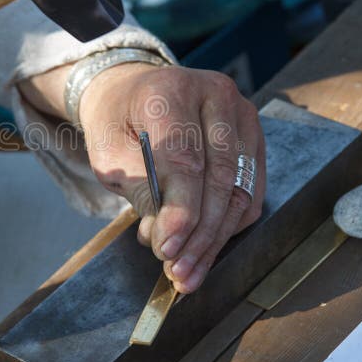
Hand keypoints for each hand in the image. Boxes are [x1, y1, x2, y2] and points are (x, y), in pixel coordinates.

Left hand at [79, 63, 265, 293]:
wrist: (133, 94)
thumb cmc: (117, 122)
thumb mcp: (108, 153)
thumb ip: (138, 189)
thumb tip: (167, 236)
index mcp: (171, 90)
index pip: (184, 157)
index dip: (180, 209)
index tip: (167, 249)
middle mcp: (215, 94)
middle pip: (220, 175)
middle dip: (200, 233)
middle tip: (177, 271)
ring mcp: (241, 113)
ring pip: (241, 188)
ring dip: (216, 238)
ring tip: (187, 271)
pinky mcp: (253, 136)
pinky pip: (250, 191)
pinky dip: (228, 226)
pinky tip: (201, 249)